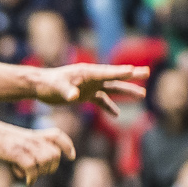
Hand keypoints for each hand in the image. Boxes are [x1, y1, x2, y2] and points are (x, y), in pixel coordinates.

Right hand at [0, 121, 74, 181]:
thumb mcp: (15, 142)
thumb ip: (27, 154)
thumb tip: (32, 175)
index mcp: (34, 134)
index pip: (57, 136)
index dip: (67, 146)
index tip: (71, 157)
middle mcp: (33, 139)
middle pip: (55, 154)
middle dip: (50, 167)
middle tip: (36, 172)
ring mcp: (25, 145)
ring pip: (46, 161)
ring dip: (40, 172)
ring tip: (28, 174)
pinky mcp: (16, 153)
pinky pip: (32, 167)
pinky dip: (31, 177)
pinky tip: (26, 180)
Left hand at [33, 62, 149, 116]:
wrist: (40, 86)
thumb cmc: (48, 84)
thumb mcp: (56, 87)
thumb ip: (67, 91)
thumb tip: (74, 97)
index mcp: (87, 72)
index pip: (107, 72)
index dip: (121, 72)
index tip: (134, 71)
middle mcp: (91, 78)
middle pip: (115, 77)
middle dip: (131, 77)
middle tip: (147, 72)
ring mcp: (90, 86)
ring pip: (112, 89)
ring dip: (126, 92)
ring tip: (142, 94)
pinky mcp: (86, 94)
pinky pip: (101, 100)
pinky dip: (108, 107)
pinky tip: (116, 115)